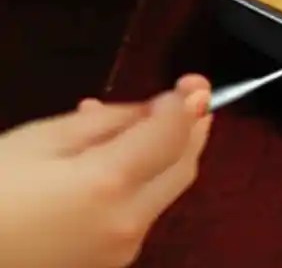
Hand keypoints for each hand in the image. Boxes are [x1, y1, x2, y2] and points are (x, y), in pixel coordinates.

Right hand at [0, 76, 212, 267]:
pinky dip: (140, 182)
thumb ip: (106, 121)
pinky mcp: (110, 264)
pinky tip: (114, 162)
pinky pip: (141, 213)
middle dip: (191, 129)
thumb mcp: (40, 140)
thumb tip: (152, 109)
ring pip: (166, 191)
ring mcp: (121, 250)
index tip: (191, 82)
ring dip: (166, 154)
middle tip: (188, 98)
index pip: (172, 135)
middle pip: (183, 166)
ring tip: (140, 122)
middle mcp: (127, 221)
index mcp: (108, 184)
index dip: (186, 104)